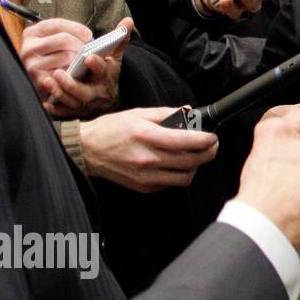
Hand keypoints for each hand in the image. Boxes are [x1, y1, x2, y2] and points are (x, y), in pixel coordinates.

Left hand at [20, 16, 129, 118]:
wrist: (108, 98)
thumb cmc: (107, 74)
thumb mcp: (115, 58)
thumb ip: (119, 40)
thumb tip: (128, 21)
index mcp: (106, 77)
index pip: (102, 70)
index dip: (96, 64)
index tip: (88, 57)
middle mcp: (96, 92)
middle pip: (85, 92)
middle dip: (72, 84)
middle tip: (59, 73)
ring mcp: (85, 104)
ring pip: (73, 102)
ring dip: (60, 93)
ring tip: (47, 82)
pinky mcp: (75, 111)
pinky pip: (65, 113)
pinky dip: (55, 109)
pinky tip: (46, 103)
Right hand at [79, 106, 218, 191]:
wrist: (86, 150)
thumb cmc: (112, 129)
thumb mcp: (139, 114)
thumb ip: (167, 114)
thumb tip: (190, 112)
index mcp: (147, 136)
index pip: (187, 142)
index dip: (207, 140)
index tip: (213, 137)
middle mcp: (147, 159)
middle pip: (192, 161)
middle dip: (208, 153)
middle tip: (211, 146)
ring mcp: (145, 176)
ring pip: (185, 177)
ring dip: (196, 166)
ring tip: (194, 155)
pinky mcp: (143, 187)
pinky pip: (171, 184)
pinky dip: (179, 175)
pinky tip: (176, 164)